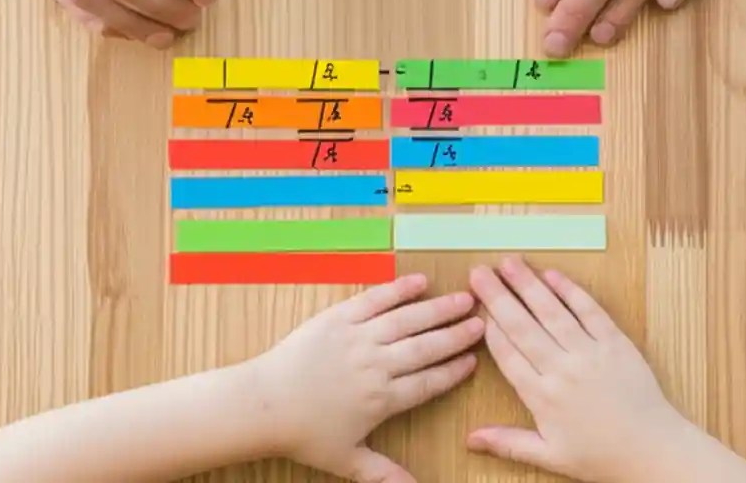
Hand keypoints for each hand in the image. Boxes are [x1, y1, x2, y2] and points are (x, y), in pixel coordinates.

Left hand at [254, 274, 483, 482]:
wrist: (263, 405)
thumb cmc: (303, 434)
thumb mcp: (346, 460)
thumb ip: (383, 475)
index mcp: (383, 399)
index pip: (429, 382)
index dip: (454, 370)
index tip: (475, 360)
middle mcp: (377, 366)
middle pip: (427, 347)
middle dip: (457, 335)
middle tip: (481, 324)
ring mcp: (358, 339)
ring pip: (408, 320)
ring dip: (439, 309)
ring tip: (464, 299)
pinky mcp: (339, 318)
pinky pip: (375, 299)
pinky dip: (399, 289)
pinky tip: (420, 281)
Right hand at [468, 259, 745, 481]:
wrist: (653, 450)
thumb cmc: (602, 456)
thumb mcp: (550, 456)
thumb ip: (509, 443)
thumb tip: (471, 439)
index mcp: (542, 397)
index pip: (507, 354)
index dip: (489, 328)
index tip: (475, 306)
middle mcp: (562, 370)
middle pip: (522, 326)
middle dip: (498, 297)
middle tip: (479, 272)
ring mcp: (589, 354)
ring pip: (552, 312)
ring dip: (529, 285)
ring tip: (509, 263)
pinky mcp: (615, 343)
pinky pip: (589, 311)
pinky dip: (571, 291)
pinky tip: (553, 274)